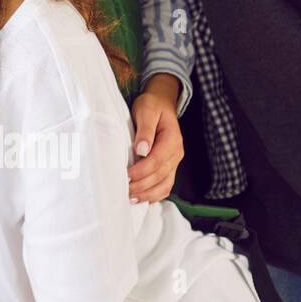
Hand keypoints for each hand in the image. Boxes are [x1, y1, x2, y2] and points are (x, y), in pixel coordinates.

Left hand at [127, 74, 183, 203]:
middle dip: (142, 185)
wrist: (161, 103)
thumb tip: (141, 150)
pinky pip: (165, 185)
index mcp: (172, 139)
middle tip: (124, 190)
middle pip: (160, 175)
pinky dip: (155, 194)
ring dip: (148, 194)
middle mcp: (176, 153)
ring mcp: (174, 161)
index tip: (126, 176)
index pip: (157, 160)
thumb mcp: (146, 111)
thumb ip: (145, 130)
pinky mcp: (169, 166)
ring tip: (131, 198)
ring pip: (165, 184)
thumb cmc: (152, 106)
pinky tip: (142, 198)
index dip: (141, 171)